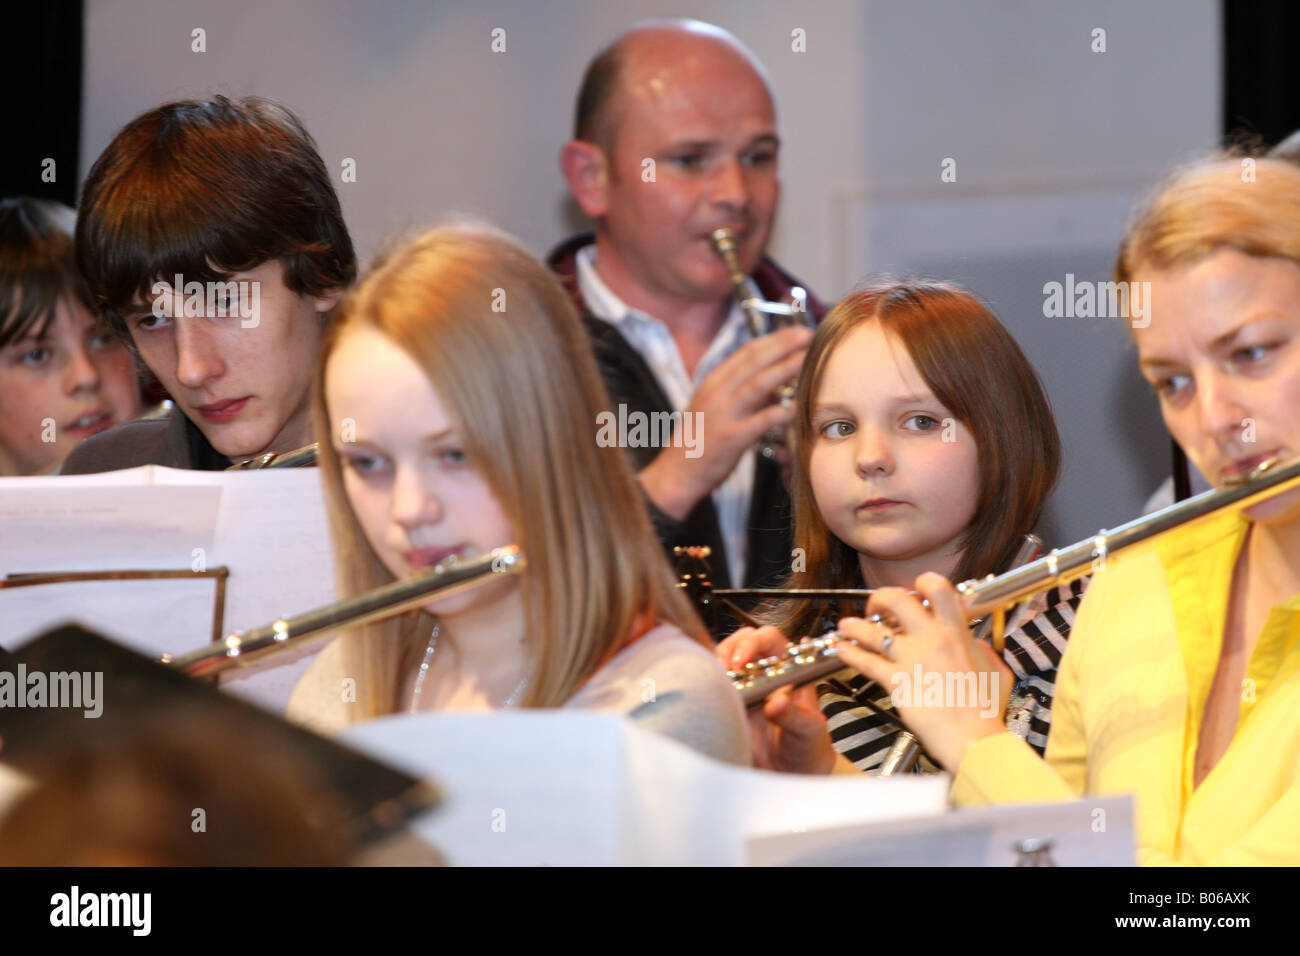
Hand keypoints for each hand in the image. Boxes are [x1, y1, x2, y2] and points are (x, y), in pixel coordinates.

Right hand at [639, 326, 811, 519]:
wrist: (676, 474)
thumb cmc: (699, 442)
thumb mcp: (715, 409)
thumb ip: (743, 396)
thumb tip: (777, 388)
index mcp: (713, 382)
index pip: (746, 353)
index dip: (773, 340)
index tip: (795, 332)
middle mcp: (717, 392)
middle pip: (754, 361)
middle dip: (783, 345)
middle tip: (807, 334)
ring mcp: (723, 414)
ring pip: (758, 385)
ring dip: (785, 369)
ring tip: (806, 359)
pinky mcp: (731, 438)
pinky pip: (761, 422)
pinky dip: (780, 413)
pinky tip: (796, 408)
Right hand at [716, 625, 836, 773]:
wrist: (792, 776)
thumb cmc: (807, 749)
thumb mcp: (809, 733)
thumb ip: (796, 716)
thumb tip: (779, 700)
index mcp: (788, 671)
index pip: (770, 640)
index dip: (754, 643)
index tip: (742, 660)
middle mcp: (762, 674)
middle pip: (741, 642)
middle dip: (730, 649)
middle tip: (727, 669)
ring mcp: (743, 687)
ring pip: (723, 660)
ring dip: (715, 665)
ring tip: (716, 681)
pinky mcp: (726, 702)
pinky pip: (711, 685)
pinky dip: (705, 683)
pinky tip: (706, 694)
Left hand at [832, 573, 1010, 771]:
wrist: (974, 739)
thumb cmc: (985, 711)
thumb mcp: (995, 672)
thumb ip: (981, 651)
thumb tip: (974, 643)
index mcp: (957, 633)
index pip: (940, 588)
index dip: (923, 583)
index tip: (915, 591)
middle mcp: (932, 639)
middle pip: (898, 599)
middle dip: (880, 598)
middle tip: (876, 607)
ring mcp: (912, 658)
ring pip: (873, 630)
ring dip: (855, 626)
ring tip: (847, 626)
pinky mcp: (897, 680)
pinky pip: (865, 661)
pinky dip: (849, 653)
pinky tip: (842, 650)